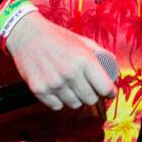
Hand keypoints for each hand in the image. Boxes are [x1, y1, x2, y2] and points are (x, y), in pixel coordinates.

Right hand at [3, 13, 118, 110]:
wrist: (27, 35)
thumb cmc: (57, 37)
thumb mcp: (83, 41)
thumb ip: (101, 55)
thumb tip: (114, 69)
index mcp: (84, 59)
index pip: (105, 88)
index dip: (110, 92)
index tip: (109, 93)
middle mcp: (70, 73)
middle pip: (91, 99)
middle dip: (93, 94)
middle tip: (87, 87)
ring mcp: (54, 83)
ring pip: (75, 104)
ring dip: (76, 97)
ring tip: (70, 85)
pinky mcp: (39, 90)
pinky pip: (57, 106)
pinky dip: (59, 101)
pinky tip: (57, 89)